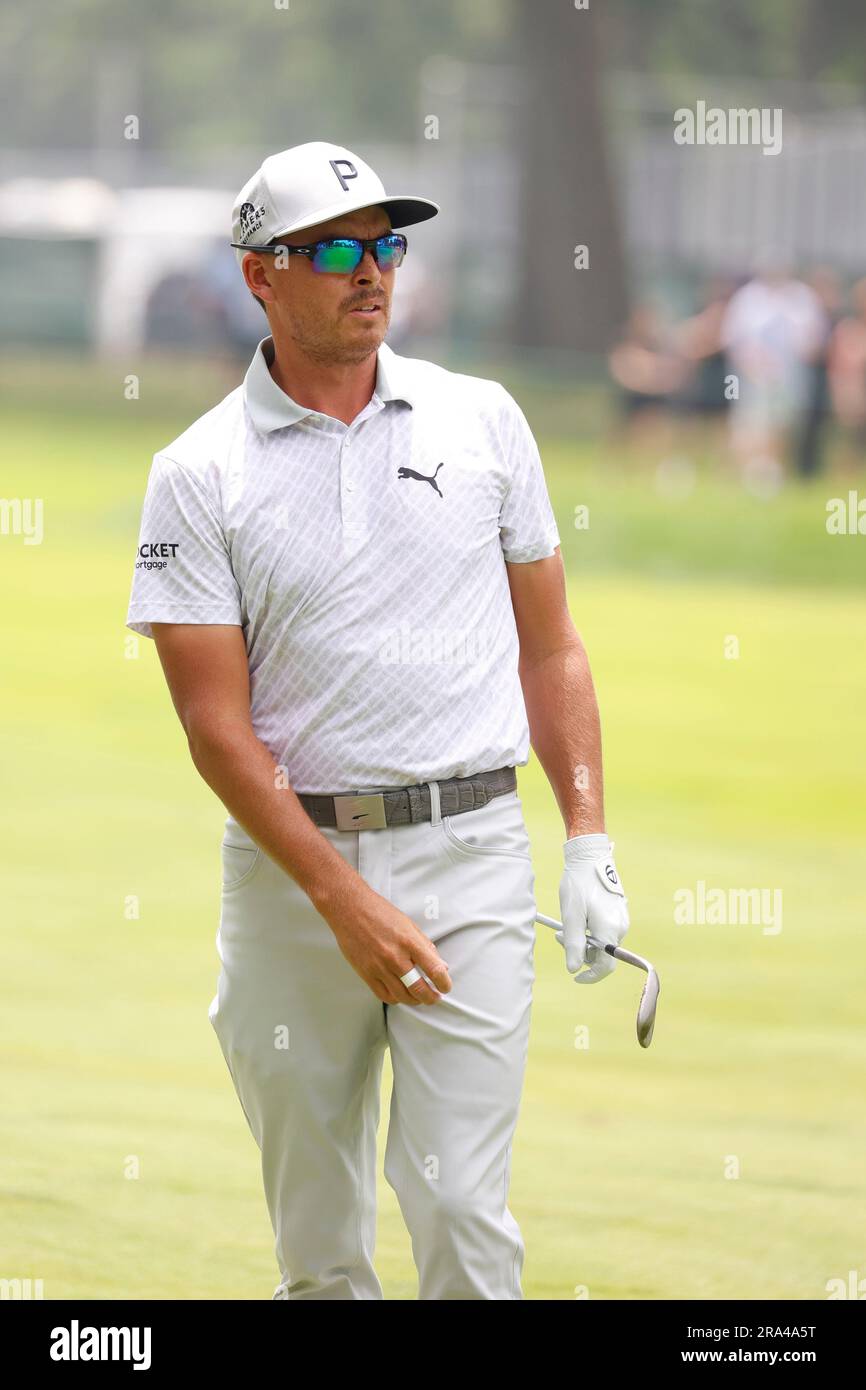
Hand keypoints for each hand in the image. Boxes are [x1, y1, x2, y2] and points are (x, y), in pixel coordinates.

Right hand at [323, 882, 452, 1006]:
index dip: (444, 983)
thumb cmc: (379, 912)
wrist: (349, 909)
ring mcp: (379, 967)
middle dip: (431, 998)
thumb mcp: (408, 924)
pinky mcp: (366, 973)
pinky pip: (384, 995)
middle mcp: (395, 956)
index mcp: (409, 942)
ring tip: (419, 998)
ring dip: (414, 1000)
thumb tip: (440, 964)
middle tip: (435, 997)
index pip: (434, 969)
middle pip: (419, 989)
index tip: (446, 987)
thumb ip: (425, 945)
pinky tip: (400, 995)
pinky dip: (395, 999)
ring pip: (402, 996)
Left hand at [555, 833, 628, 983]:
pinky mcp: (619, 913)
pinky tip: (579, 917)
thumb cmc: (578, 885)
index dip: (590, 976)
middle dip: (581, 951)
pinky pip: (605, 931)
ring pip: (602, 942)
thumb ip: (573, 944)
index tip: (575, 976)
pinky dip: (590, 930)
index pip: (606, 966)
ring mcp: (621, 919)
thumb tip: (573, 969)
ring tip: (568, 923)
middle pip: (602, 954)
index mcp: (610, 930)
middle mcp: (621, 927)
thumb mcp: (571, 916)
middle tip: (560, 936)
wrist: (590, 857)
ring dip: (584, 939)